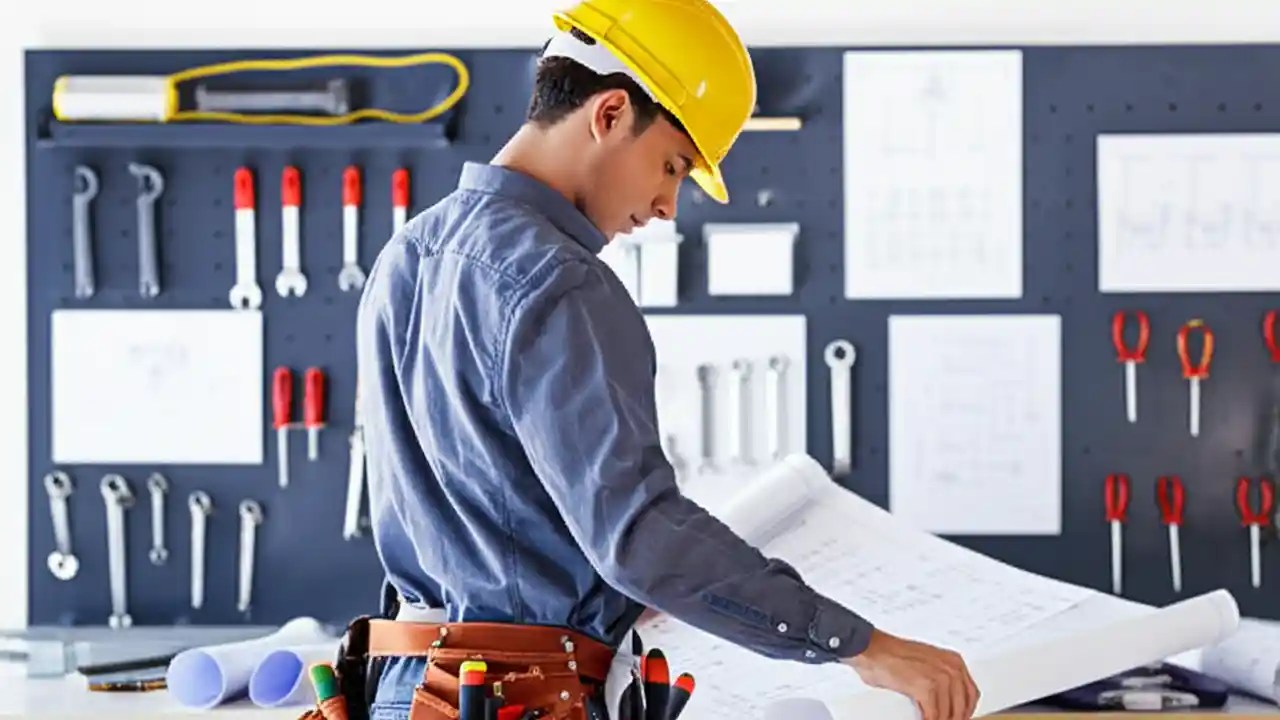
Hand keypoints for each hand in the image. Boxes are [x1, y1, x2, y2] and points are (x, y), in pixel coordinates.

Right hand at [843, 628, 979, 719]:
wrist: (872, 650)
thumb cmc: (890, 655)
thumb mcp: (924, 663)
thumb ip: (937, 677)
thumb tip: (942, 700)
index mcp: (953, 660)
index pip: (971, 692)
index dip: (966, 710)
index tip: (959, 716)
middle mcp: (950, 667)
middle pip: (964, 705)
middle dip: (955, 717)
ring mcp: (940, 677)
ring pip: (949, 713)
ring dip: (941, 719)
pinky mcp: (926, 687)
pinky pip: (934, 715)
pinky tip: (924, 719)